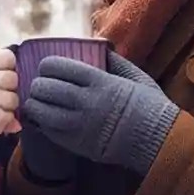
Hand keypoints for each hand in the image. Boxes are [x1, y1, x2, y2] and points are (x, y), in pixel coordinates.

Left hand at [23, 52, 179, 175]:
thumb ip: (116, 62)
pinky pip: (48, 131)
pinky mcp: (78, 144)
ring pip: (41, 111)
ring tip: (37, 102)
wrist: (158, 141)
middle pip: (45, 88)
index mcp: (100, 81)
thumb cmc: (150, 107)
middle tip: (40, 85)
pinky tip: (45, 119)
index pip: (59, 67)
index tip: (47, 67)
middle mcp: (86, 102)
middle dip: (38, 84)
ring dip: (35, 104)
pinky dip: (42, 123)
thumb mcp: (136, 77)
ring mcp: (80, 125)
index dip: (47, 65)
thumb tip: (102, 49)